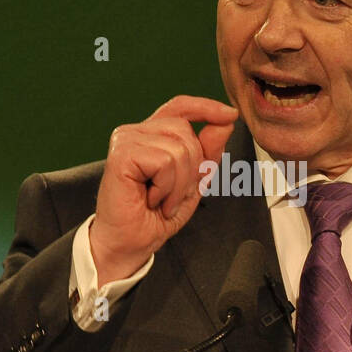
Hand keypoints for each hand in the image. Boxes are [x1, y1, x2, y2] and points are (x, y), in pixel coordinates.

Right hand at [90, 95, 237, 283]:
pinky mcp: (121, 154)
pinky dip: (166, 188)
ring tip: (161, 200)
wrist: (129, 244)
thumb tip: (225, 121)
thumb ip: (208, 152)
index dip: (206, 107)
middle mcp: (136, 132)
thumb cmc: (154, 216)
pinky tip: (152, 199)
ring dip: (178, 185)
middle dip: (192, 169)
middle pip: (185, 131)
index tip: (230, 115)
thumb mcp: (194, 181)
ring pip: (178, 149)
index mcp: (151, 134)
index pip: (180, 107)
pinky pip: (165, 162)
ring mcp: (126, 140)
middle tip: (172, 195)